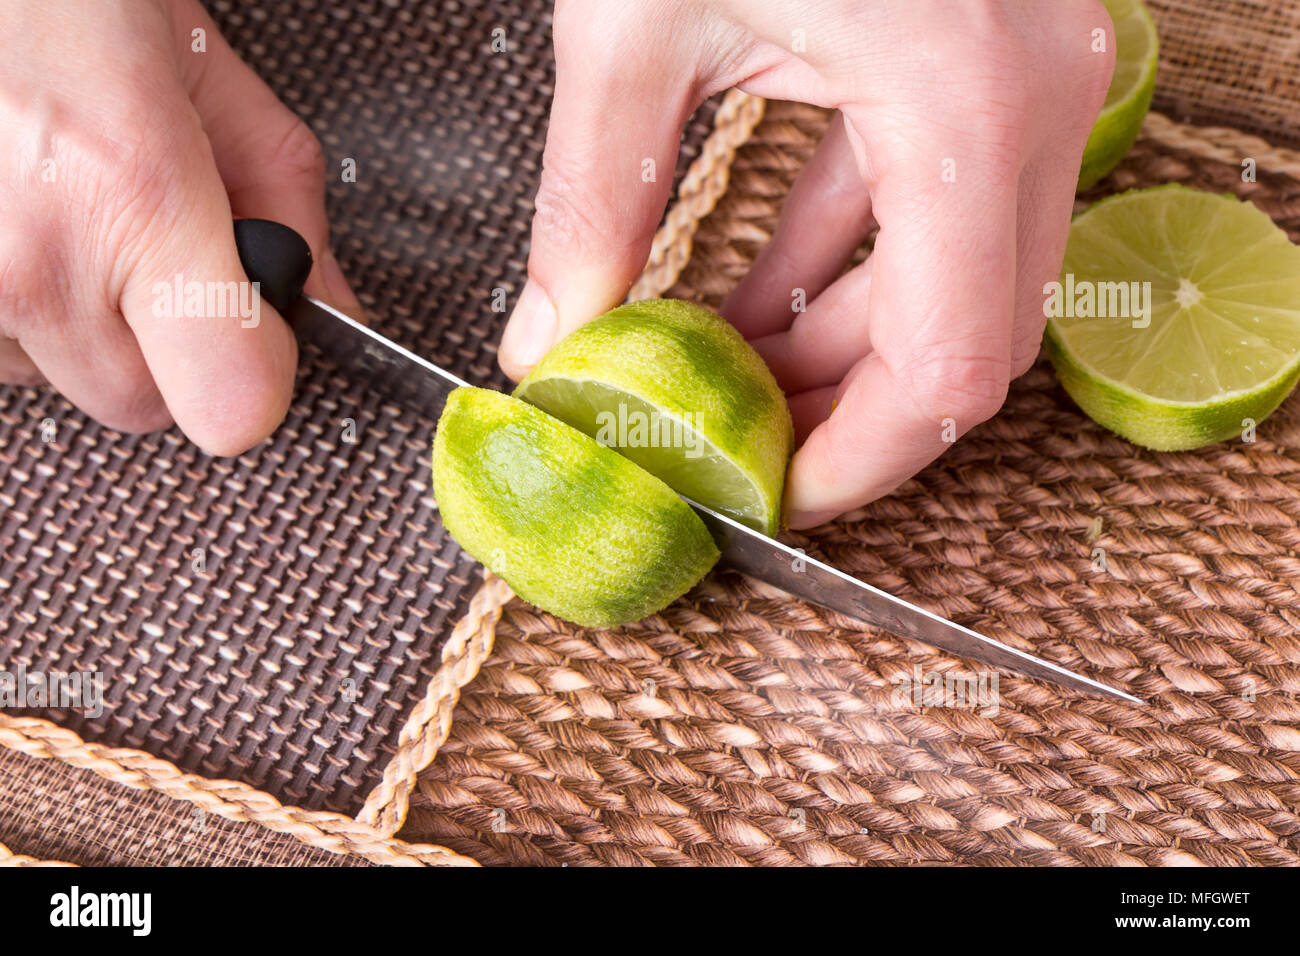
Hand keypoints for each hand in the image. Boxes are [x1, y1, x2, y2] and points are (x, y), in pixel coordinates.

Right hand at [0, 0, 360, 454]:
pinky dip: (23, 311)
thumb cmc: (65, 4)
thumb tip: (329, 307)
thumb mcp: (210, 79)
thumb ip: (288, 207)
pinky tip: (28, 228)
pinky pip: (2, 357)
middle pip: (146, 404)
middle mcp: (32, 257)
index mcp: (136, 194)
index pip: (233, 404)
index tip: (263, 338)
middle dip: (172, 342)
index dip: (261, 376)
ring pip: (65, 381)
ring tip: (80, 216)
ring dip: (88, 326)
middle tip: (159, 247)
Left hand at [498, 0, 1113, 526]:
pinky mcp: (984, 60)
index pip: (950, 365)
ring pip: (952, 281)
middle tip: (730, 443)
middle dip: (842, 408)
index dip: (862, 459)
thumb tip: (554, 337)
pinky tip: (744, 292)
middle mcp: (1031, 98)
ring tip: (711, 370)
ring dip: (832, 341)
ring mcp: (1025, 77)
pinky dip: (839, 264)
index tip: (772, 497)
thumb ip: (593, 201)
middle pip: (967, 339)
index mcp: (962, 97)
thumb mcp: (634, 24)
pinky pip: (926, 205)